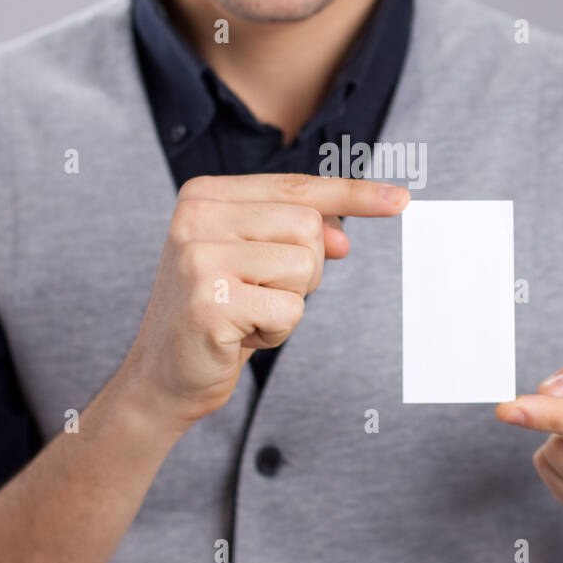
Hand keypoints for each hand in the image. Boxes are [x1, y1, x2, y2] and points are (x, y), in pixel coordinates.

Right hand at [119, 172, 409, 428]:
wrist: (161, 376)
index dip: (352, 194)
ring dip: (289, 302)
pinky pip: (290, 310)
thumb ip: (295, 238)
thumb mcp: (254, 262)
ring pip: (303, 266)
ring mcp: (199, 258)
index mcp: (204, 195)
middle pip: (307, 226)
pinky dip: (277, 332)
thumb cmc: (216, 313)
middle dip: (304, 270)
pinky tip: (240, 336)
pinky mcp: (210, 301)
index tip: (401, 200)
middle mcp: (196, 216)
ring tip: (247, 314)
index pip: (296, 186)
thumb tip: (344, 235)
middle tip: (260, 295)